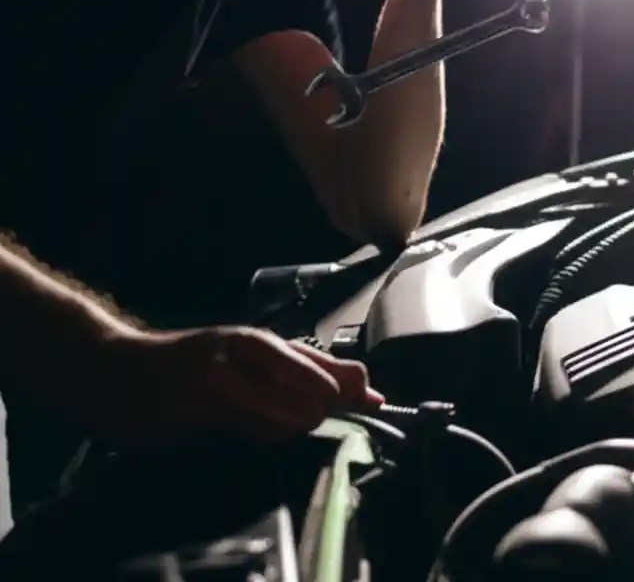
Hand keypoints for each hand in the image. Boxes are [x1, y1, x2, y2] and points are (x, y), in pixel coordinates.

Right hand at [71, 326, 384, 446]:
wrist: (116, 370)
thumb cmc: (193, 361)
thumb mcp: (250, 354)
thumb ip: (307, 369)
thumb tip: (369, 389)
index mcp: (255, 341)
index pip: (323, 368)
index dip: (353, 389)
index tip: (373, 400)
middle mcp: (239, 360)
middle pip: (312, 400)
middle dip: (319, 413)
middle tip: (303, 409)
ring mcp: (215, 389)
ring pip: (285, 423)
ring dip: (288, 427)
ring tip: (262, 412)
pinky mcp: (194, 417)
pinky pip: (250, 436)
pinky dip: (259, 435)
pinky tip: (239, 420)